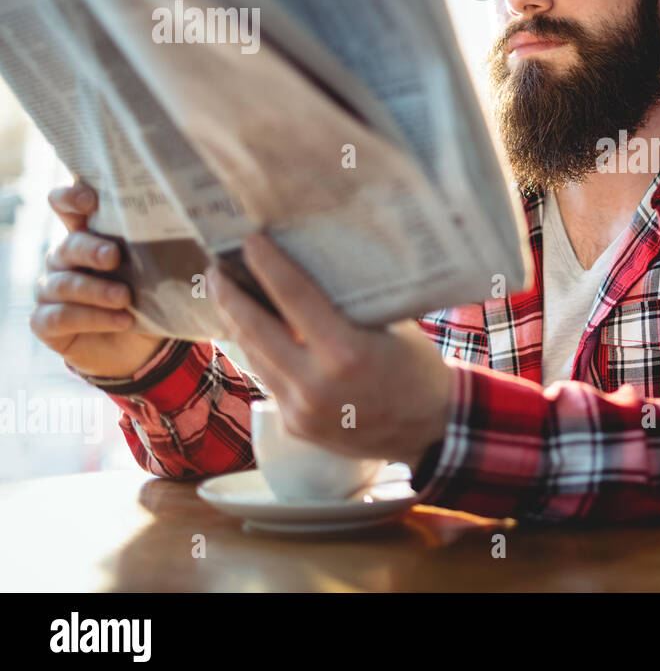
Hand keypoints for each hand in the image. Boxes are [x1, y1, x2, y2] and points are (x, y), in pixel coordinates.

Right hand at [31, 182, 166, 377]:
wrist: (139, 348)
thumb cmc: (148, 297)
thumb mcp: (157, 270)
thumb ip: (161, 248)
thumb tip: (198, 228)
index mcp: (87, 236)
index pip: (66, 206)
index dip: (70, 197)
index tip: (90, 199)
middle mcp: (63, 259)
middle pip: (68, 246)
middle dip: (90, 250)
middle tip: (114, 256)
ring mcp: (50, 290)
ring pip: (63, 283)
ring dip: (95, 290)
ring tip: (124, 297)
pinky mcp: (46, 322)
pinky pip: (59, 317)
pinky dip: (91, 318)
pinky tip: (121, 320)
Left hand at [209, 232, 451, 466]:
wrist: (430, 430)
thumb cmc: (417, 369)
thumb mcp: (391, 328)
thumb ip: (349, 307)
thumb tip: (313, 270)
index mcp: (345, 352)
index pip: (293, 296)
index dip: (267, 264)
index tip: (249, 240)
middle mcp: (315, 383)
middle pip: (254, 328)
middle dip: (230, 295)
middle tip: (217, 269)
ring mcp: (300, 408)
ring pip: (253, 355)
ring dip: (237, 324)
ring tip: (229, 296)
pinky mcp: (294, 424)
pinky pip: (267, 379)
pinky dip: (259, 352)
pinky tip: (254, 334)